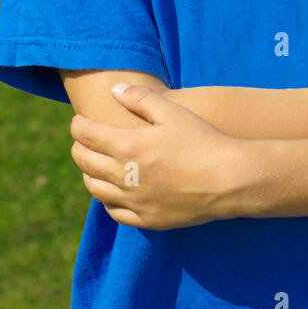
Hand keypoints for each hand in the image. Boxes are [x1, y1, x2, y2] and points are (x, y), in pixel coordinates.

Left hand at [69, 85, 245, 229]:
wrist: (229, 179)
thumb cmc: (202, 140)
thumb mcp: (173, 112)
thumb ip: (140, 98)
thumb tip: (114, 89)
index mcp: (128, 146)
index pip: (86, 135)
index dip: (78, 126)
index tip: (79, 121)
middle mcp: (124, 176)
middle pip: (84, 162)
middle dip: (79, 148)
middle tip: (83, 141)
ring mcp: (134, 201)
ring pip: (95, 189)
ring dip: (89, 174)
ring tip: (95, 165)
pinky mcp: (147, 219)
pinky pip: (114, 212)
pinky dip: (108, 200)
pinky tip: (114, 191)